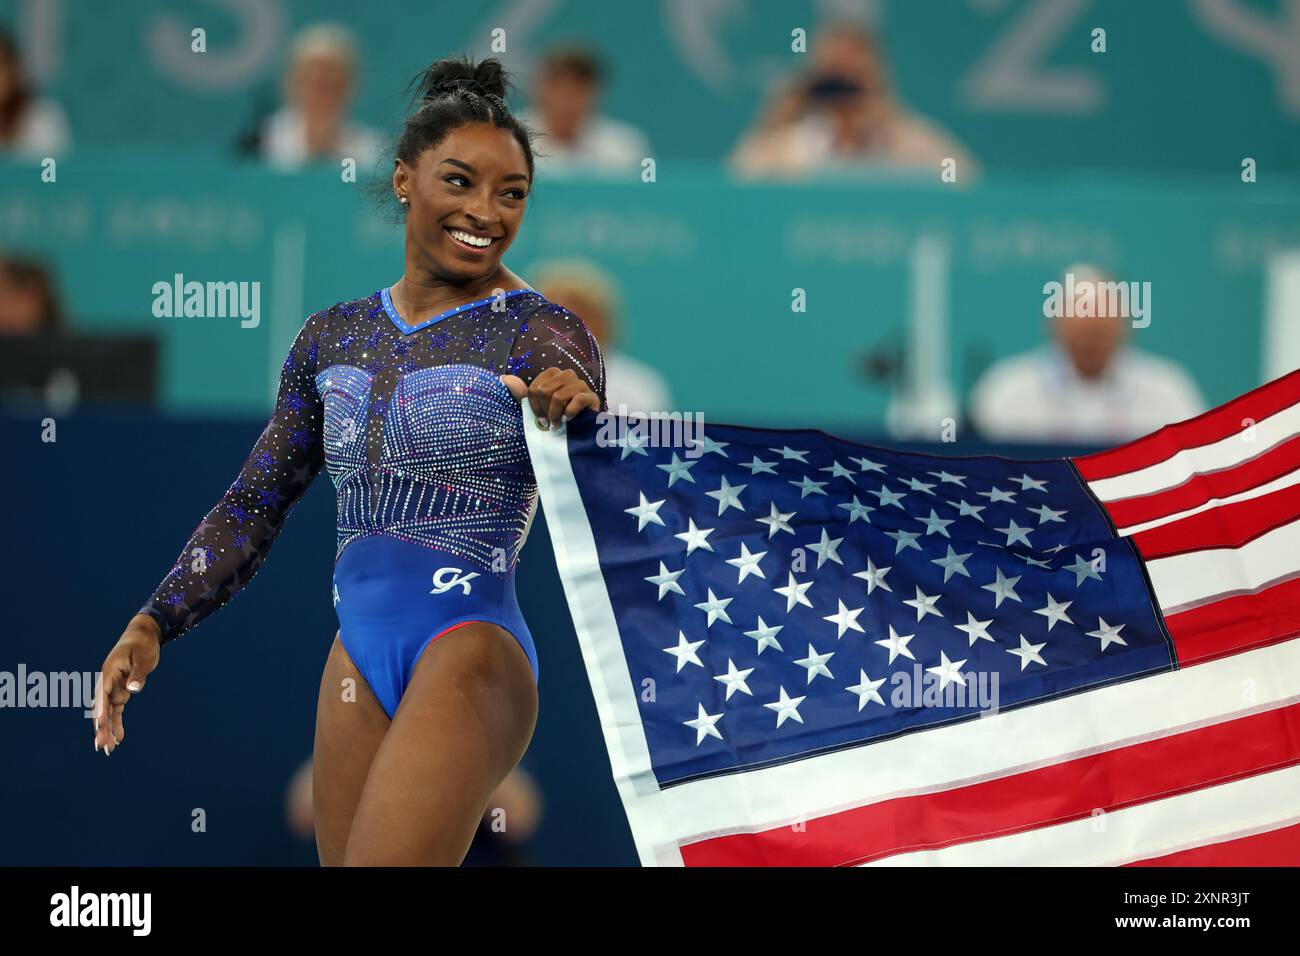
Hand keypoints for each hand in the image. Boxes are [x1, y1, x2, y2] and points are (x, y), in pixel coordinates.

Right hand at [93, 614, 161, 754]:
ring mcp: (113, 688)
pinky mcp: (120, 691)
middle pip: (102, 707)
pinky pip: (117, 710)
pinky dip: (117, 723)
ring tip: (109, 750)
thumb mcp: (143, 657)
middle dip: (101, 727)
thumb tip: (133, 690)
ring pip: (108, 712)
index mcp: (109, 671)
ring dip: (108, 730)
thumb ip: (138, 674)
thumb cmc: (142, 645)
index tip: (100, 725)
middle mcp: (107, 682)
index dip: (101, 710)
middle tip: (101, 746)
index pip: (102, 693)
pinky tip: (119, 738)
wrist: (143, 636)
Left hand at [499, 368, 599, 429]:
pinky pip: (576, 400)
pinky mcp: (591, 396)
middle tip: (550, 422)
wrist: (583, 429)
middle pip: (544, 391)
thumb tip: (503, 378)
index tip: (540, 418)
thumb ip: (522, 393)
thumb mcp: (538, 405)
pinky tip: (570, 419)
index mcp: (553, 373)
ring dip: (556, 415)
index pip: (534, 388)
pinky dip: (570, 413)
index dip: (535, 407)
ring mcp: (580, 384)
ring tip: (558, 424)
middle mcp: (567, 374)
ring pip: (558, 397)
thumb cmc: (559, 415)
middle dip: (545, 411)